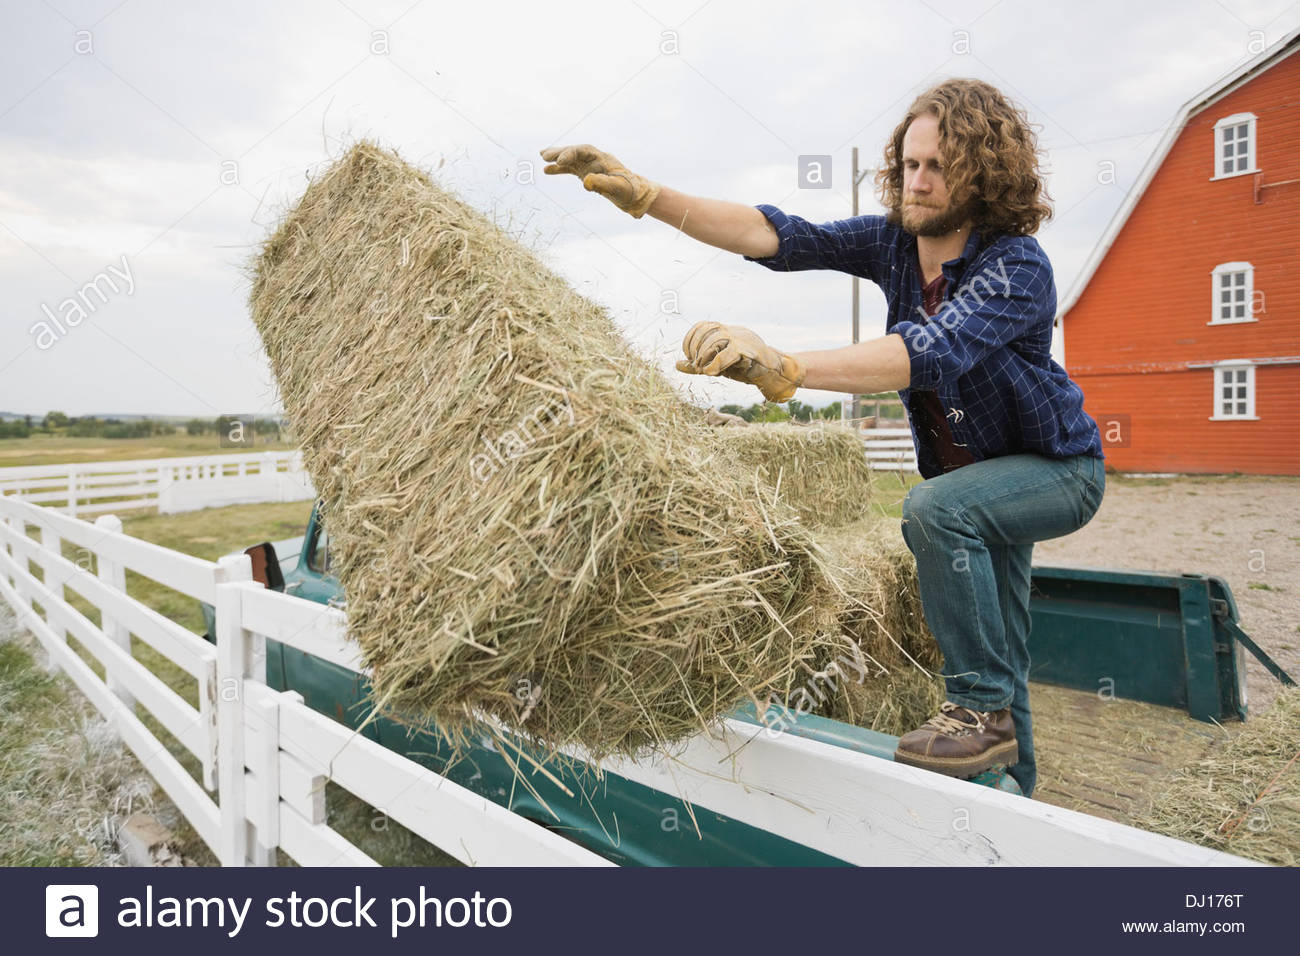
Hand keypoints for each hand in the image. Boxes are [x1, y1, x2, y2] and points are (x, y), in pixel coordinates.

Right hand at [539, 144, 660, 217]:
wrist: (635, 195)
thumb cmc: (628, 190)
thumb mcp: (617, 188)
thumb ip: (602, 184)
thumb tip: (585, 182)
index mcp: (603, 158)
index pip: (584, 151)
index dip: (570, 153)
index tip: (560, 161)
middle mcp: (594, 159)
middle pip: (574, 151)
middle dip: (560, 152)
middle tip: (544, 156)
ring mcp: (589, 165)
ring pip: (570, 158)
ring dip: (557, 157)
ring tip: (542, 157)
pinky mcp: (586, 173)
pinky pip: (570, 168)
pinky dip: (559, 169)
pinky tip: (546, 170)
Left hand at [675, 321, 805, 402]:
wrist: (772, 373)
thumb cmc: (745, 368)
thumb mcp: (717, 366)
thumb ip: (698, 365)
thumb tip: (677, 365)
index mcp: (726, 332)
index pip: (703, 325)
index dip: (690, 339)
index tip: (688, 356)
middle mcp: (733, 331)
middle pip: (708, 330)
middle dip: (696, 348)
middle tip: (696, 366)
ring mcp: (743, 339)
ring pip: (717, 338)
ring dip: (705, 355)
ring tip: (704, 370)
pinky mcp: (751, 351)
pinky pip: (730, 351)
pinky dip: (717, 362)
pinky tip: (712, 372)